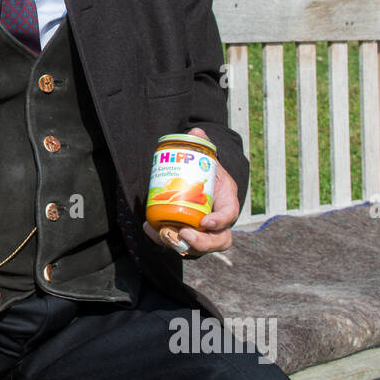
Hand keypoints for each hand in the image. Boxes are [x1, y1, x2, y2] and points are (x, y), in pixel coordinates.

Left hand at [142, 127, 236, 256]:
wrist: (201, 183)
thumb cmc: (206, 172)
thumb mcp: (208, 158)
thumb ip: (202, 145)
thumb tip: (196, 130)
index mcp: (227, 202)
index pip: (229, 216)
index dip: (220, 222)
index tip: (205, 222)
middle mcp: (218, 223)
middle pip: (218, 241)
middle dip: (202, 242)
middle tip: (184, 233)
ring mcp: (204, 233)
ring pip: (197, 248)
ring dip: (178, 244)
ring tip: (162, 234)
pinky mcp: (187, 236)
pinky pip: (177, 244)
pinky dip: (162, 239)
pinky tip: (149, 229)